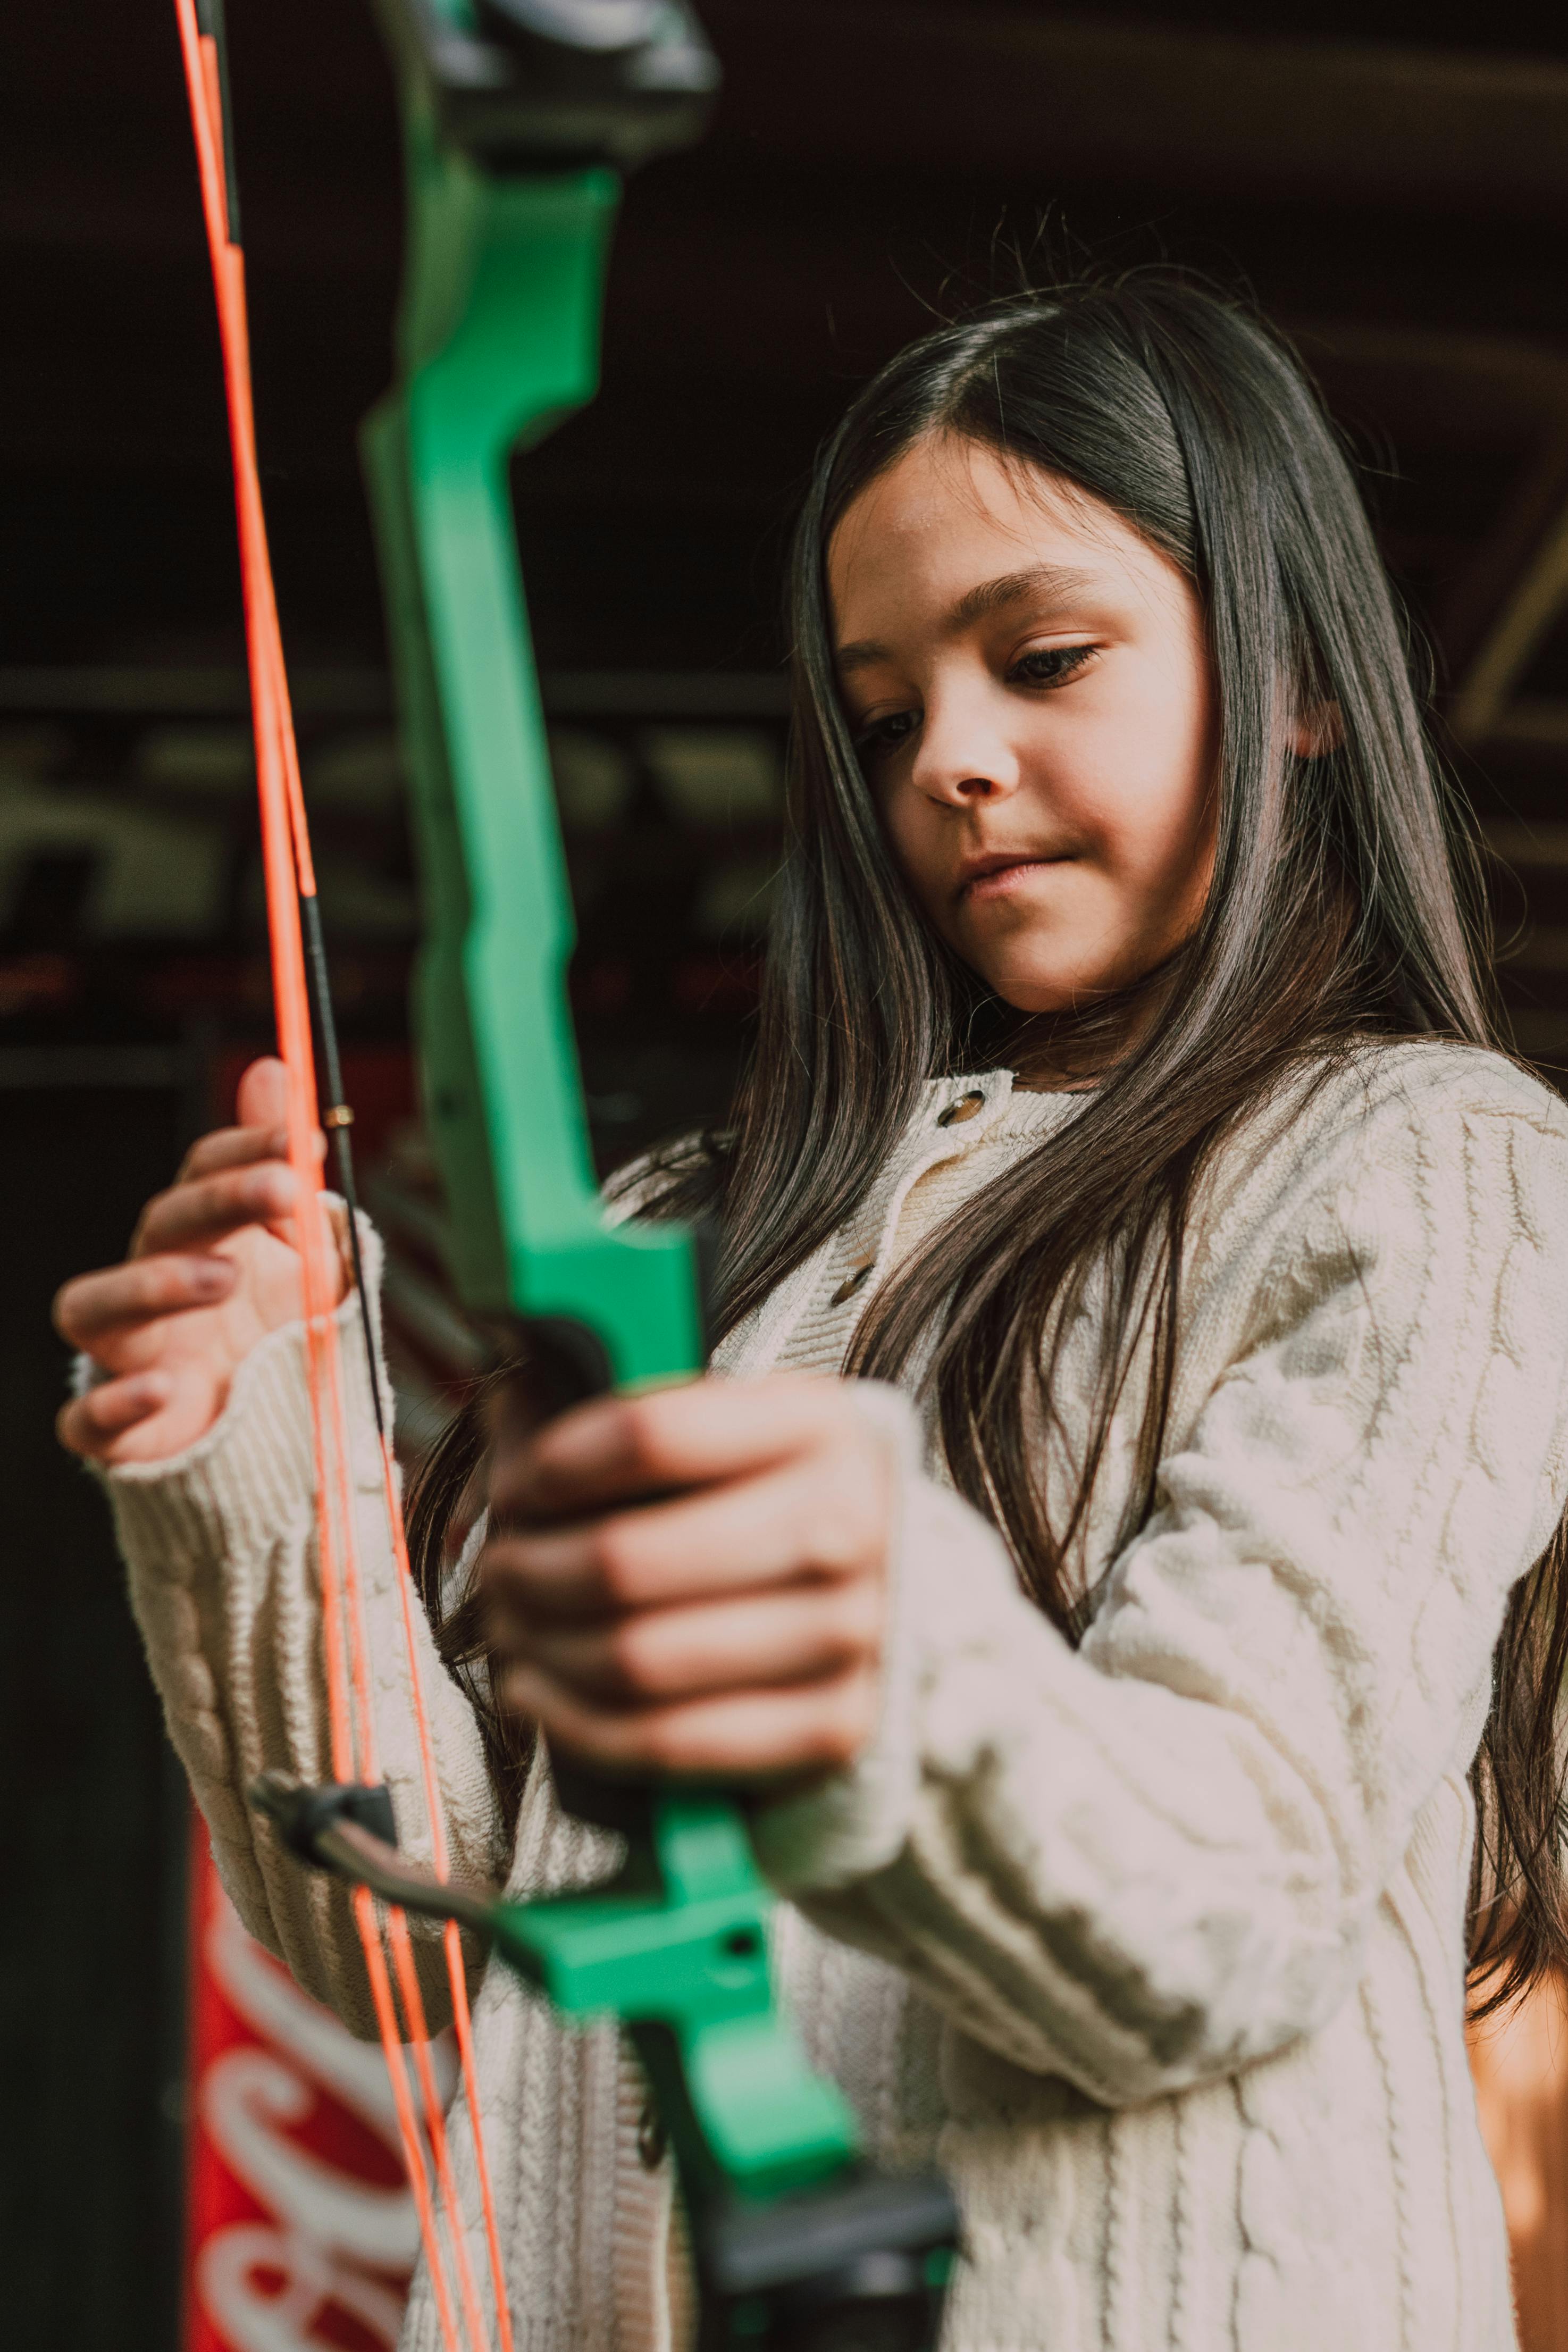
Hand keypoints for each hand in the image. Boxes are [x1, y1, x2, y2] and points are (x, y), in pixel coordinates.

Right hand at [54, 1056, 340, 1465]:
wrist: (264, 1435)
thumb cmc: (271, 1329)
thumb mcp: (299, 1247)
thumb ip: (279, 1163)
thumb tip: (272, 1067)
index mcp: (195, 1239)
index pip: (202, 1175)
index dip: (245, 1150)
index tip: (303, 1139)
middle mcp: (150, 1289)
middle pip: (156, 1227)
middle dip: (215, 1202)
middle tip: (281, 1189)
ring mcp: (127, 1358)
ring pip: (90, 1308)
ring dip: (151, 1285)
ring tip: (224, 1277)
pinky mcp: (119, 1434)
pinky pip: (85, 1419)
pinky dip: (114, 1405)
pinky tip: (162, 1389)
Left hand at [480, 1374, 894, 1782]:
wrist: (892, 1588)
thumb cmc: (774, 1496)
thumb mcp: (728, 1423)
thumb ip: (619, 1400)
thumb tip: (510, 1416)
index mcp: (818, 1423)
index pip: (651, 1435)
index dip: (554, 1464)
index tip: (520, 1485)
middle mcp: (848, 1524)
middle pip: (627, 1560)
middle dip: (529, 1570)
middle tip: (500, 1568)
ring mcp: (850, 1634)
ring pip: (636, 1659)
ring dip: (541, 1648)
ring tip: (512, 1627)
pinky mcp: (835, 1727)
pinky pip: (669, 1742)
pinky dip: (578, 1725)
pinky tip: (537, 1693)